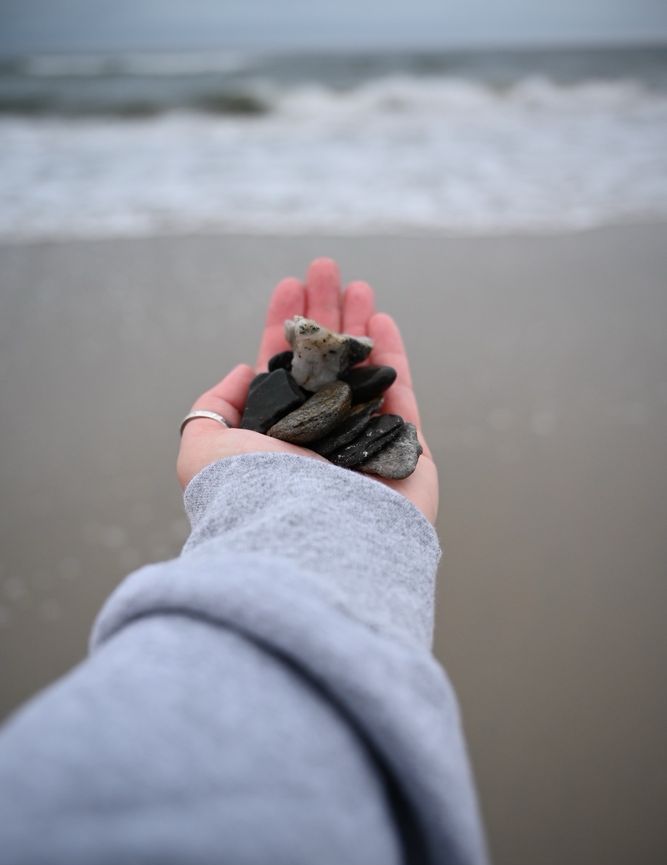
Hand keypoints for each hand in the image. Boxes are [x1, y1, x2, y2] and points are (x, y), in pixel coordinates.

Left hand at [177, 258, 438, 522]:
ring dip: (359, 326)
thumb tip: (241, 371)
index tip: (288, 285)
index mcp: (274, 436)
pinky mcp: (402, 452)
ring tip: (358, 283)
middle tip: (325, 268)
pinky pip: (400, 396)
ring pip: (362, 372)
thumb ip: (211, 407)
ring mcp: (361, 443)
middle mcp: (317, 437)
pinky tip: (382, 321)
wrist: (310, 540)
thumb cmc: (252, 495)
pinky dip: (393, 359)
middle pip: (323, 362)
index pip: (279, 370)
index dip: (283, 326)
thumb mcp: (201, 450)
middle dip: (323, 313)